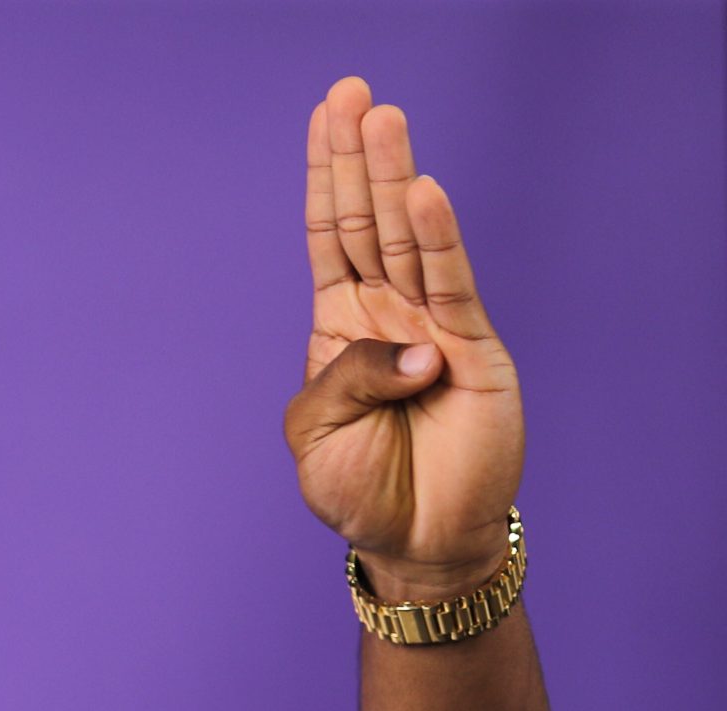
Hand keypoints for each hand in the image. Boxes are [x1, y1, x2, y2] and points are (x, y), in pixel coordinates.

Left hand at [283, 76, 524, 598]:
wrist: (413, 540)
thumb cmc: (358, 489)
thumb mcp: (317, 432)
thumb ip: (346, 378)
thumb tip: (414, 349)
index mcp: (337, 325)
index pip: (329, 233)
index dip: (326, 175)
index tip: (325, 114)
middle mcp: (384, 313)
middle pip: (367, 219)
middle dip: (358, 156)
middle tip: (353, 93)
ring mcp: (429, 326)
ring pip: (407, 240)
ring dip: (394, 179)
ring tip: (385, 120)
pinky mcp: (470, 350)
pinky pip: (450, 286)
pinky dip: (437, 241)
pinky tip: (423, 195)